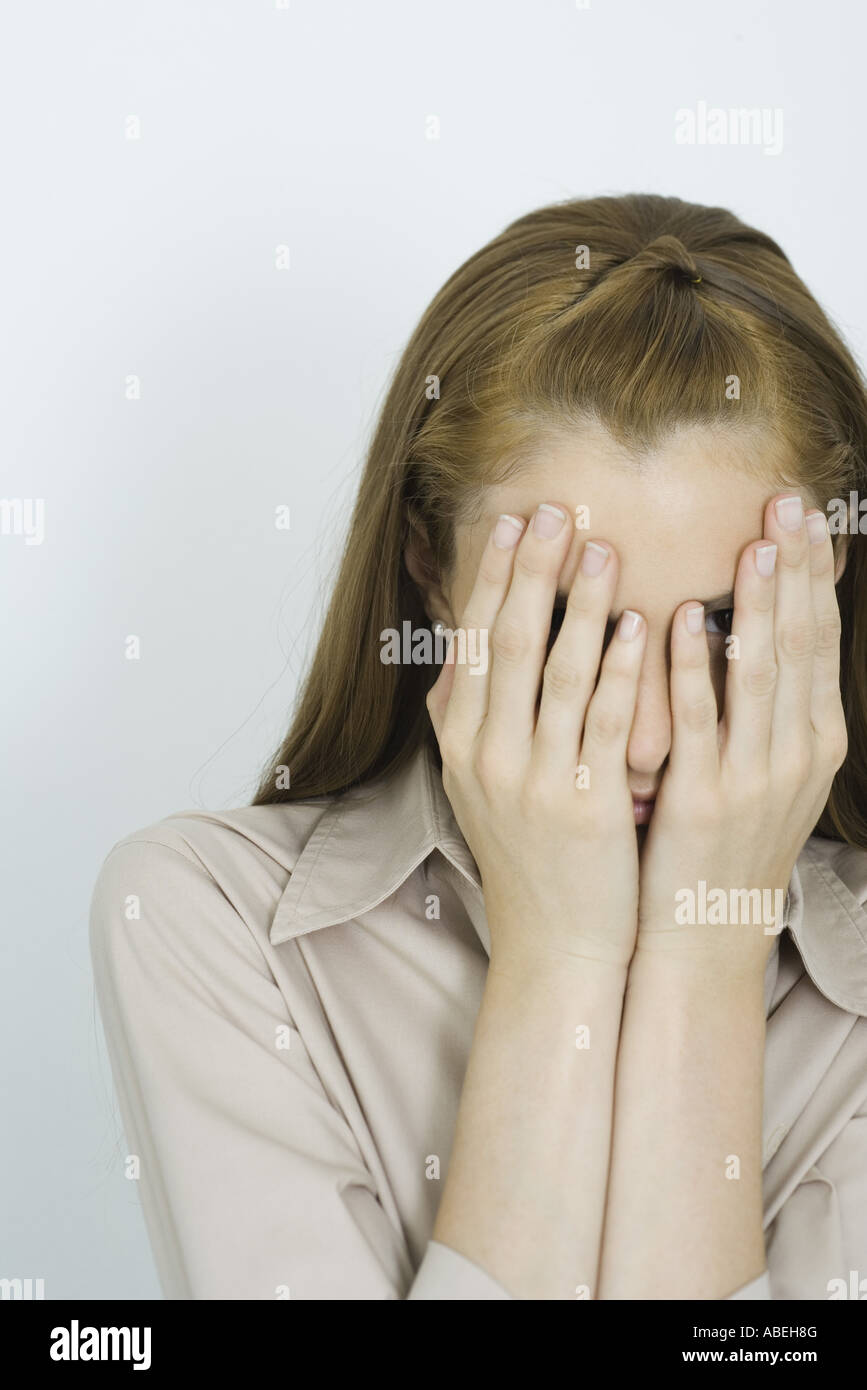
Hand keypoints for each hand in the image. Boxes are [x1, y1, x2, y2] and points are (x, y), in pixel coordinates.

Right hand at [426, 503, 647, 971]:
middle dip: (531, 571)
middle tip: (554, 510)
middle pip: (510, 645)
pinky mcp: (587, 806)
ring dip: (581, 605)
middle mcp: (487, 757)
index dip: (492, 579)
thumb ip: (469, 717)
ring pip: (558, 675)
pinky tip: (639, 627)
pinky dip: (620, 671)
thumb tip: (458, 651)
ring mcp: (534, 782)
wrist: (555, 942)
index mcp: (461, 744)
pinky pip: (605, 724)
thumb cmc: (528, 856)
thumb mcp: (478, 785)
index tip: (511, 523)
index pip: (473, 643)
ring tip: (604, 548)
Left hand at [636, 492, 847, 967]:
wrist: (705, 934)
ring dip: (758, 606)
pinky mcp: (703, 801)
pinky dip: (694, 666)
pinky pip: (698, 721)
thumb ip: (766, 706)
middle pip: (803, 645)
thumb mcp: (766, 773)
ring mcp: (754, 779)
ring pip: (762, 676)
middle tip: (786, 500)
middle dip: (796, 571)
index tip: (803, 513)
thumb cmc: (725, 844)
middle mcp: (796, 755)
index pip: (820, 641)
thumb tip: (757, 628)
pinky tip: (682, 618)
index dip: (813, 575)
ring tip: (751, 544)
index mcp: (814, 741)